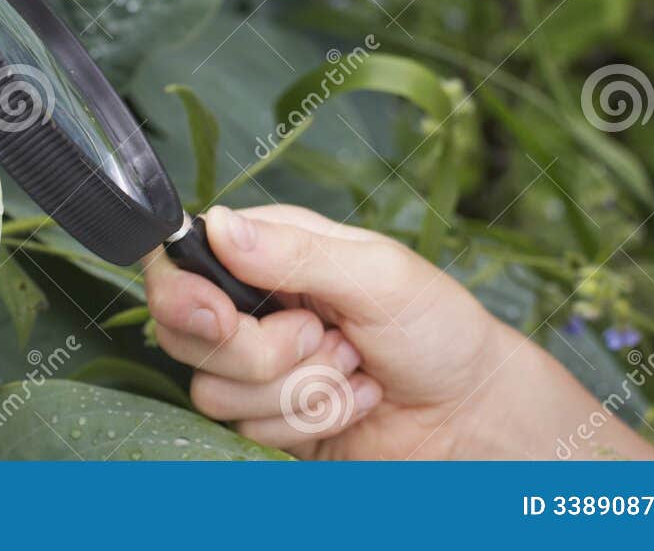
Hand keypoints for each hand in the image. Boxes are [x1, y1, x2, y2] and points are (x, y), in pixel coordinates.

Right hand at [145, 204, 624, 458]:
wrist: (470, 414)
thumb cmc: (438, 328)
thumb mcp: (377, 274)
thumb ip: (295, 252)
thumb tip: (219, 224)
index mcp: (271, 250)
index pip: (183, 260)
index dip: (183, 292)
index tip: (220, 316)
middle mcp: (255, 305)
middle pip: (185, 332)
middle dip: (259, 350)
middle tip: (323, 336)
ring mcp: (258, 366)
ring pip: (215, 389)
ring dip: (298, 387)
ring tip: (352, 367)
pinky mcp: (269, 418)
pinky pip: (247, 429)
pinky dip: (309, 420)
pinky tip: (354, 401)